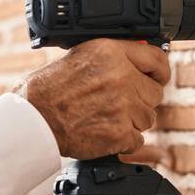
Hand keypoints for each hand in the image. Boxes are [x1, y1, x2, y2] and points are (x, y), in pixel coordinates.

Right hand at [13, 38, 169, 158]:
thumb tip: (139, 61)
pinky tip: (103, 133)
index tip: (158, 78)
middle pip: (154, 93)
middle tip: (115, 104)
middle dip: (139, 100)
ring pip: (147, 118)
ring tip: (104, 119)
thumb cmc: (48, 89)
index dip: (160, 72)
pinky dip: (122, 141)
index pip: (156, 58)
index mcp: (111, 52)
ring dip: (131, 121)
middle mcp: (121, 76)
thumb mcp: (80, 56)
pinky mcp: (120, 133)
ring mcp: (123, 106)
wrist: (34, 119)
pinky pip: (137, 140)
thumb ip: (112, 58)